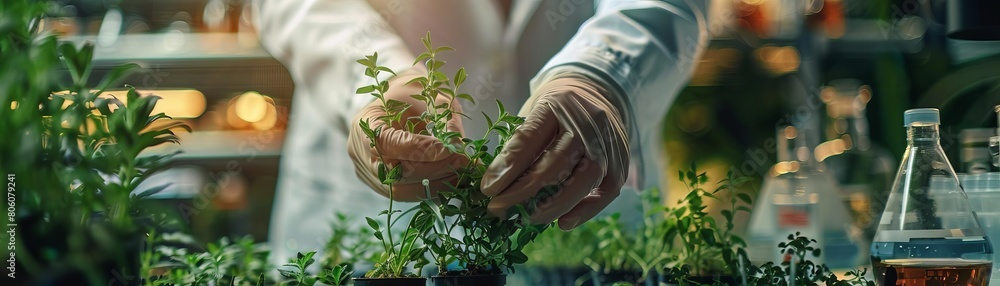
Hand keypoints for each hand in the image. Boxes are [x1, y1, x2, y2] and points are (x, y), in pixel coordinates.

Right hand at [348, 68, 467, 200]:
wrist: (399, 103)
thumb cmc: (415, 95)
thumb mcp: (431, 96)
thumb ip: (445, 117)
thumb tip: (458, 145)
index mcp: (366, 122)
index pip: (387, 142)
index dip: (419, 149)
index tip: (449, 148)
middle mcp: (360, 151)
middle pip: (395, 171)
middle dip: (434, 168)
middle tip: (464, 161)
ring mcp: (368, 172)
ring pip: (401, 189)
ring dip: (436, 183)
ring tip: (462, 171)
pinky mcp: (380, 186)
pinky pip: (405, 193)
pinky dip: (430, 188)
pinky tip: (451, 178)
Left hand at [481, 72, 628, 229]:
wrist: (594, 94)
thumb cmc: (554, 110)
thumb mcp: (532, 113)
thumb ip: (519, 145)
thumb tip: (496, 186)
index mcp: (557, 104)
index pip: (529, 140)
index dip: (506, 168)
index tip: (487, 190)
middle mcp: (587, 123)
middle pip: (554, 165)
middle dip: (521, 194)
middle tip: (498, 210)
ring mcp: (608, 144)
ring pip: (582, 181)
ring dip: (551, 206)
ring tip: (525, 218)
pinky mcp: (621, 163)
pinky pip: (605, 192)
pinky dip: (584, 211)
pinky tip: (562, 223)